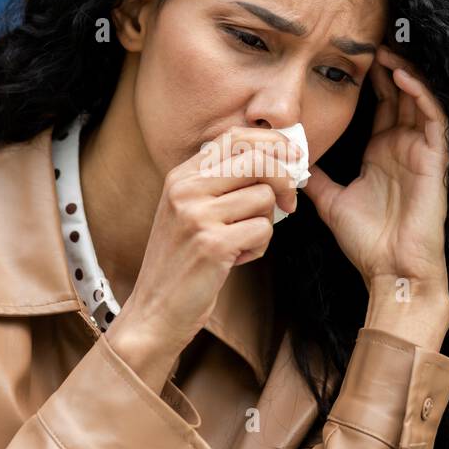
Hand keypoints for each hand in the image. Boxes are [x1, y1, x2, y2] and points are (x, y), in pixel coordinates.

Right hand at [108, 125, 300, 386]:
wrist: (154, 311)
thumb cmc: (182, 263)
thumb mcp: (190, 212)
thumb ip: (221, 184)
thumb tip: (278, 160)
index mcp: (180, 176)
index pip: (234, 138)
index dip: (271, 143)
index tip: (293, 157)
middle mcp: (185, 189)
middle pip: (255, 160)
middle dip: (283, 179)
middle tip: (288, 203)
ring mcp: (196, 215)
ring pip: (263, 198)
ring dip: (265, 224)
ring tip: (242, 242)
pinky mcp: (212, 244)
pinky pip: (262, 231)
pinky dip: (258, 248)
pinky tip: (237, 259)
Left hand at [301, 45, 448, 296]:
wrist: (390, 271)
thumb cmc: (365, 242)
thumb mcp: (330, 201)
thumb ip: (314, 177)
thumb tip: (287, 160)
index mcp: (380, 153)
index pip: (379, 105)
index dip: (370, 79)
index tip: (351, 54)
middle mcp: (402, 147)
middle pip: (399, 95)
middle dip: (387, 67)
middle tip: (369, 40)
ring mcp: (420, 152)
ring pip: (419, 100)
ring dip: (405, 74)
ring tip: (386, 51)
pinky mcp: (433, 161)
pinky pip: (433, 120)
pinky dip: (421, 96)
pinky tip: (404, 78)